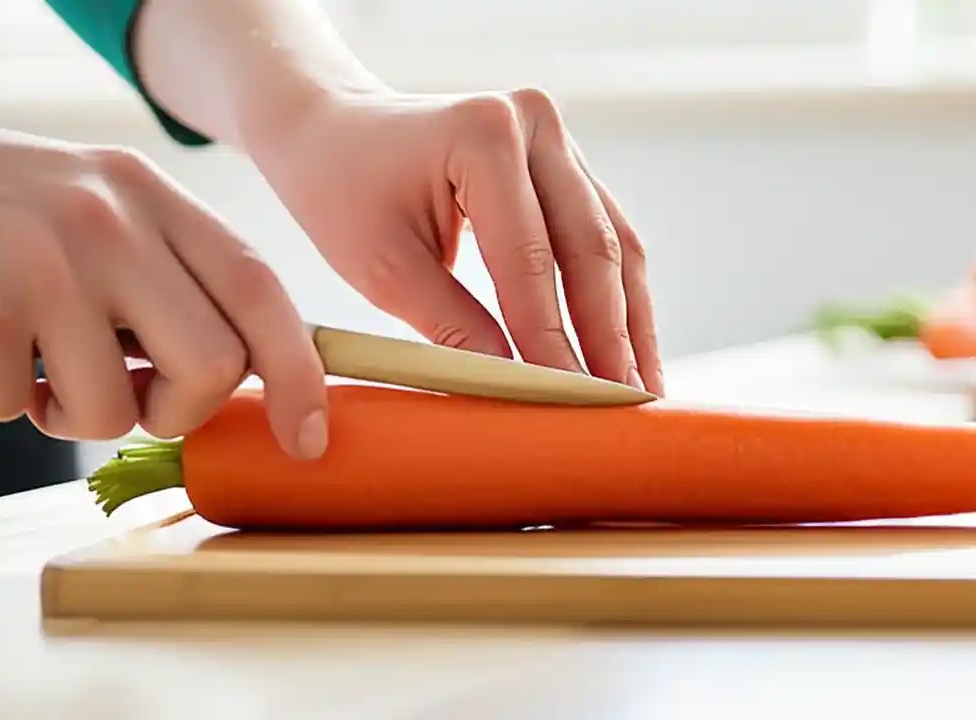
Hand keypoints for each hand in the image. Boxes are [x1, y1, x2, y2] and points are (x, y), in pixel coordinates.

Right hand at [0, 129, 327, 457]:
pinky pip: (18, 409)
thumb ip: (174, 274)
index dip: (298, 372)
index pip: (258, 289)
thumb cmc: (9, 217)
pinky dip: (0, 401)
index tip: (309, 437)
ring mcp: (42, 263)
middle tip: (134, 392)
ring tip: (37, 362)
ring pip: (116, 408)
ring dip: (76, 412)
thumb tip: (251, 375)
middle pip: (213, 365)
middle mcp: (108, 220)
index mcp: (151, 195)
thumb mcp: (104, 211)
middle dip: (180, 409)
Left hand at [246, 87, 663, 394]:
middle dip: (610, 335)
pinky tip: (628, 347)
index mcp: (483, 136)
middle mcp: (534, 123)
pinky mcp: (567, 163)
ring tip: (641, 386)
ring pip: (615, 243)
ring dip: (630, 320)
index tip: (573, 400)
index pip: (530, 259)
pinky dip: (617, 296)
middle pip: (592, 247)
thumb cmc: (345, 192)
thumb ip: (454, 327)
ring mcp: (558, 139)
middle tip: (625, 402)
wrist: (333, 131)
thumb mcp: (383, 268)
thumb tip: (518, 389)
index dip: (553, 339)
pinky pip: (605, 235)